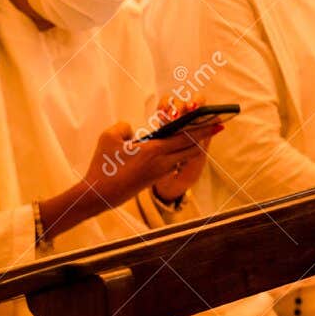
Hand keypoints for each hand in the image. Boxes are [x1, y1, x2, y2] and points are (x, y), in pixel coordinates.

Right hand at [82, 99, 221, 209]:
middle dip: (204, 135)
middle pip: (191, 147)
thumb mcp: (109, 137)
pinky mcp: (154, 179)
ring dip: (193, 145)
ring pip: (185, 156)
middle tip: (215, 124)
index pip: (185, 136)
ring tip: (199, 134)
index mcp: (155, 150)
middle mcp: (162, 162)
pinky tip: (179, 146)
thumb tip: (134, 129)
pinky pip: (174, 163)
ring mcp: (160, 172)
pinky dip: (181, 154)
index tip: (215, 120)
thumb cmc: (102, 165)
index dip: (202, 128)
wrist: (98, 194)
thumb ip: (124, 126)